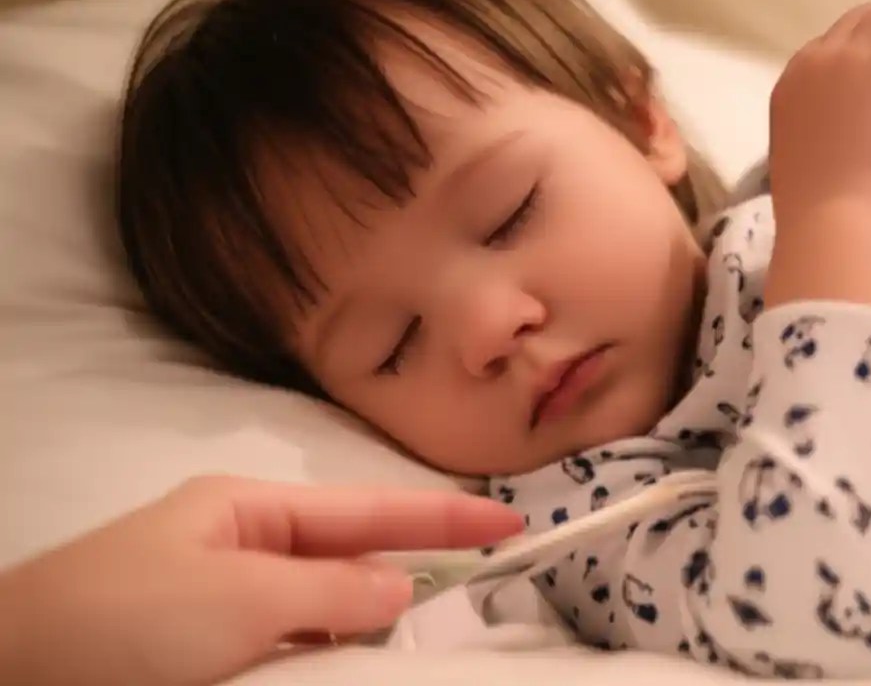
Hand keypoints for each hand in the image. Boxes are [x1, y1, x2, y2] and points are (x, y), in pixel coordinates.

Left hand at [0, 476, 522, 685]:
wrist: (10, 674)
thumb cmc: (122, 622)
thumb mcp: (240, 600)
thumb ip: (332, 593)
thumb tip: (401, 590)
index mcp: (248, 511)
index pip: (369, 511)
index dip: (446, 517)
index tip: (512, 521)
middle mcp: (240, 549)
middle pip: (350, 561)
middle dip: (405, 578)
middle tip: (470, 591)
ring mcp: (222, 604)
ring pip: (322, 613)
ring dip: (357, 633)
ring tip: (397, 648)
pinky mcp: (208, 656)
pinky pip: (289, 649)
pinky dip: (319, 661)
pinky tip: (334, 672)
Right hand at [769, 0, 870, 224]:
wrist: (838, 226)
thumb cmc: (828, 217)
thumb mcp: (814, 163)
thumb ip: (826, 133)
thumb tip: (851, 129)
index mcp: (792, 88)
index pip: (833, 52)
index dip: (867, 62)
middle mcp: (814, 60)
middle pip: (858, 23)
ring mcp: (852, 54)